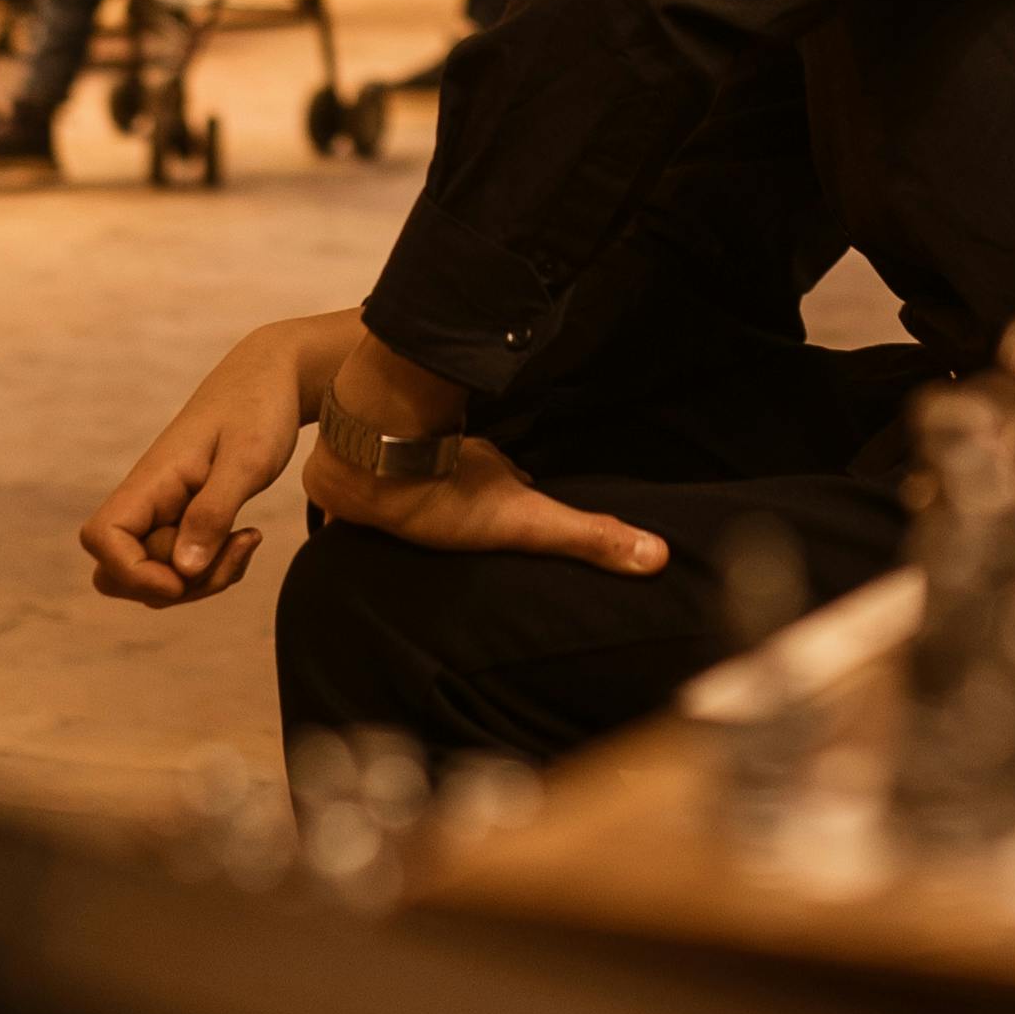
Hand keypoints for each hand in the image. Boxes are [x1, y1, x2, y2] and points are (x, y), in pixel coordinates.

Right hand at [80, 310, 356, 607]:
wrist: (270, 377)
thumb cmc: (259, 409)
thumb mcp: (247, 459)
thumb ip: (213, 512)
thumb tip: (182, 570)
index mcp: (151, 478)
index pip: (100, 538)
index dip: (132, 571)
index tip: (186, 571)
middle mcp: (147, 500)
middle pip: (121, 572)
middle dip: (177, 586)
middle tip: (236, 549)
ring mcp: (164, 513)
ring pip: (154, 577)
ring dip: (202, 579)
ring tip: (249, 540)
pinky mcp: (185, 520)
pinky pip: (181, 566)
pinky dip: (214, 568)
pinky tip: (248, 536)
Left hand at [301, 420, 671, 580]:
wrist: (368, 466)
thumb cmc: (448, 494)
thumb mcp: (526, 522)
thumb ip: (586, 537)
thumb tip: (659, 555)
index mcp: (492, 470)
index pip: (517, 483)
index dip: (525, 496)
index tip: (530, 511)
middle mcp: (450, 458)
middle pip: (471, 478)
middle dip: (477, 494)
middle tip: (477, 523)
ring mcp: (404, 462)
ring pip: (420, 476)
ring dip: (424, 493)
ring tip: (423, 525)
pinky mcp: (356, 474)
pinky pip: (369, 481)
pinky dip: (375, 495)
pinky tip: (369, 517)